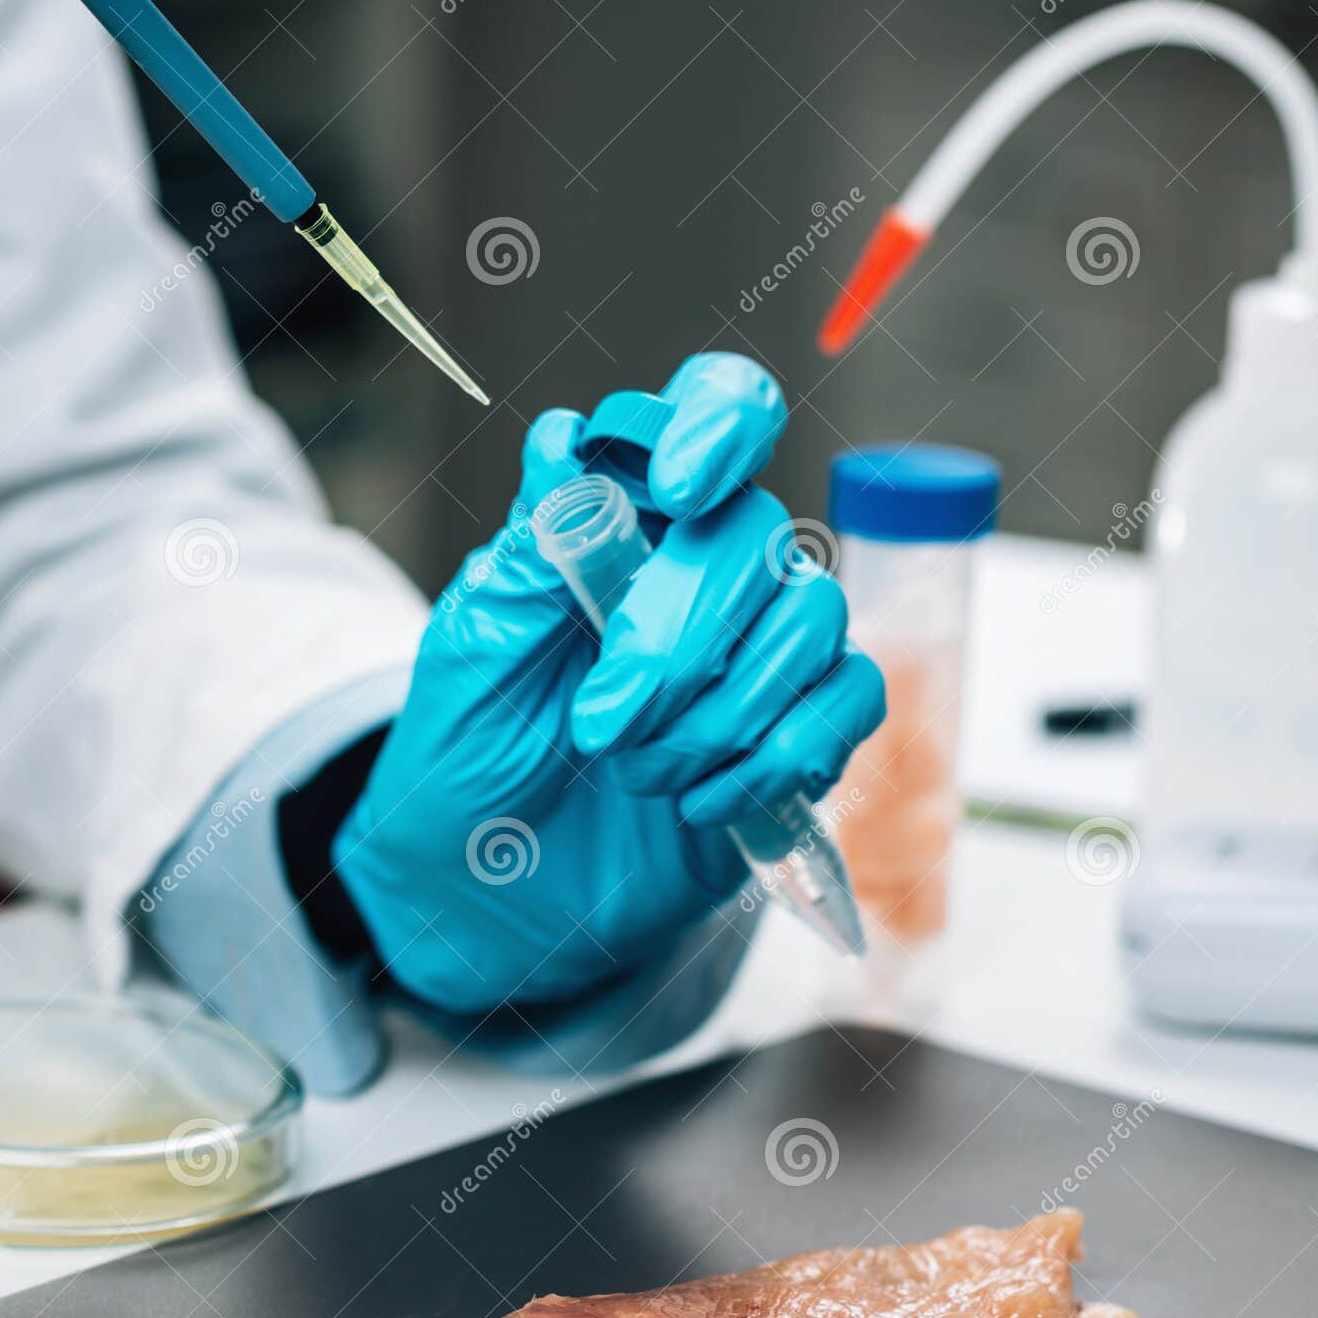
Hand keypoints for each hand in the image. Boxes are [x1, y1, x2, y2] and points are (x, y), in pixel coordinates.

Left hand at [332, 354, 884, 1012]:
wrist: (496, 901)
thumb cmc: (469, 762)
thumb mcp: (474, 655)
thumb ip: (532, 555)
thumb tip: (563, 439)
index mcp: (624, 523)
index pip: (711, 415)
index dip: (717, 425)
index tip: (677, 489)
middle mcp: (705, 573)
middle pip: (759, 536)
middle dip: (681, 639)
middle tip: (601, 726)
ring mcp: (758, 655)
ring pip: (814, 622)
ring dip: (722, 712)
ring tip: (638, 774)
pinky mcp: (797, 736)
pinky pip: (848, 707)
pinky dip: (781, 757)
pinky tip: (701, 803)